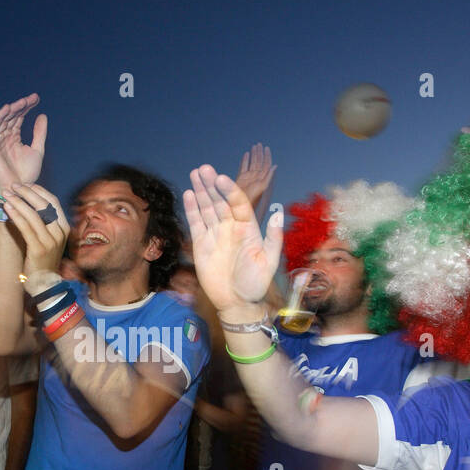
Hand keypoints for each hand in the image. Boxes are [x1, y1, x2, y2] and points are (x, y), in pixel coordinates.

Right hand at [0, 94, 46, 188]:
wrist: (19, 188)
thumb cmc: (27, 173)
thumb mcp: (37, 149)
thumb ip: (39, 133)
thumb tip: (42, 115)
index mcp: (14, 137)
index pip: (19, 118)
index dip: (27, 107)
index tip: (36, 99)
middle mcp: (5, 137)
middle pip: (11, 116)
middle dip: (21, 106)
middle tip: (32, 98)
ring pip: (3, 120)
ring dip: (12, 110)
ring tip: (22, 102)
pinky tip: (8, 108)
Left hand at [1, 182, 69, 280]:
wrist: (44, 284)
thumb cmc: (41, 260)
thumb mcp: (46, 239)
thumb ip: (41, 223)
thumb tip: (25, 203)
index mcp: (64, 228)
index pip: (53, 201)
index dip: (38, 190)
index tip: (25, 184)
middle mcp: (60, 233)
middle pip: (44, 204)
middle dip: (26, 192)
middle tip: (13, 186)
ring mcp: (51, 241)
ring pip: (33, 214)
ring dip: (18, 201)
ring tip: (6, 194)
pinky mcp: (39, 249)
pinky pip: (26, 227)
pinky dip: (15, 215)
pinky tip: (7, 208)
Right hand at [183, 165, 282, 314]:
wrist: (236, 302)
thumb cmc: (255, 283)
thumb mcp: (269, 261)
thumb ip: (273, 237)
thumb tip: (280, 211)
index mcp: (248, 228)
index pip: (238, 203)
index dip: (230, 190)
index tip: (221, 178)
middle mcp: (231, 227)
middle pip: (220, 200)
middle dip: (212, 184)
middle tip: (204, 168)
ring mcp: (215, 234)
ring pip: (207, 207)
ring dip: (201, 190)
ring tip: (195, 173)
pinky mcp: (201, 243)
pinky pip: (196, 222)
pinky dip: (192, 208)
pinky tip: (189, 193)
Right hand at [234, 142, 276, 214]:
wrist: (239, 214)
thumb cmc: (252, 205)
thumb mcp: (262, 189)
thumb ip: (268, 178)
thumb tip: (275, 166)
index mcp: (262, 181)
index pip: (266, 166)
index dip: (267, 157)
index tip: (266, 148)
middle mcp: (256, 179)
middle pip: (259, 164)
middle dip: (260, 154)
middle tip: (260, 144)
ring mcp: (248, 180)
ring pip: (251, 165)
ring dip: (253, 155)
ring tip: (255, 146)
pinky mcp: (240, 181)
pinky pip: (243, 169)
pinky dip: (245, 162)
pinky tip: (246, 154)